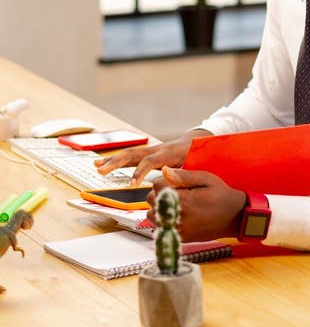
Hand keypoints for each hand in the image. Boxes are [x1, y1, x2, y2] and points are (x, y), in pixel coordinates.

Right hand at [93, 129, 211, 185]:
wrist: (196, 141)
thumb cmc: (196, 157)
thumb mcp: (194, 166)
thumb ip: (183, 175)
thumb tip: (172, 183)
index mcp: (168, 154)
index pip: (150, 161)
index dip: (140, 172)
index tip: (131, 185)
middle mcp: (156, 149)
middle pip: (134, 153)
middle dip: (117, 162)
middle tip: (102, 171)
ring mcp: (150, 150)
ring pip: (129, 153)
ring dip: (112, 160)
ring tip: (96, 166)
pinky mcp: (146, 153)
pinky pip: (129, 156)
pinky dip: (115, 160)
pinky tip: (102, 164)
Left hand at [147, 167, 245, 241]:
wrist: (234, 217)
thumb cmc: (221, 195)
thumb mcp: (205, 178)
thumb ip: (183, 176)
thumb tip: (164, 171)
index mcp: (183, 201)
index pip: (157, 185)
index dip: (166, 180)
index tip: (177, 182)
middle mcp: (177, 218)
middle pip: (150, 199)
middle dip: (161, 192)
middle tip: (178, 191)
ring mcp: (177, 230)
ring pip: (152, 214)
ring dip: (160, 206)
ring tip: (178, 202)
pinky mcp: (179, 237)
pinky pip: (160, 226)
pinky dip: (165, 219)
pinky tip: (179, 213)